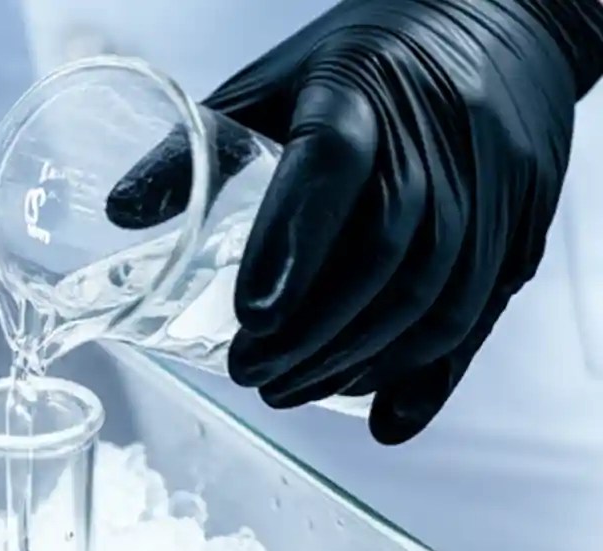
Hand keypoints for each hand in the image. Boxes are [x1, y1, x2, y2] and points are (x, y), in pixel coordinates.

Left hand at [108, 0, 602, 443]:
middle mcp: (439, 129)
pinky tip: (383, 418)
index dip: (292, 242)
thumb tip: (120, 213)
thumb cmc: (358, 59)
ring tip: (289, 390)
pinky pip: (482, 310)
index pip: (332, 165)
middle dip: (313, 327)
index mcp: (360, 85)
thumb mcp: (270, 82)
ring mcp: (494, 176)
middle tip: (249, 372)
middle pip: (386, 249)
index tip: (248, 314)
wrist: (493, 25)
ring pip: (436, 291)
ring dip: (358, 359)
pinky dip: (429, 374)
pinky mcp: (523, 219)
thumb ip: (195, 145)